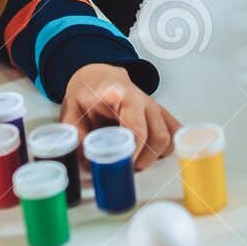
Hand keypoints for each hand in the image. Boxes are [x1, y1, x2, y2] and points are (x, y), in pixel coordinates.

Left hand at [61, 63, 180, 169]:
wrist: (99, 78)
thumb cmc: (88, 93)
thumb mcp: (72, 111)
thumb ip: (77, 135)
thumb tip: (87, 161)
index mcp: (119, 95)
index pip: (134, 125)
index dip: (133, 147)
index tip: (124, 163)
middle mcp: (142, 100)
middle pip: (157, 136)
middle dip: (143, 159)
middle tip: (125, 167)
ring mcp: (154, 106)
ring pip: (168, 138)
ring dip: (153, 156)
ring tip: (134, 160)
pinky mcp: (161, 113)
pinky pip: (173, 134)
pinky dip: (165, 149)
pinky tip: (149, 152)